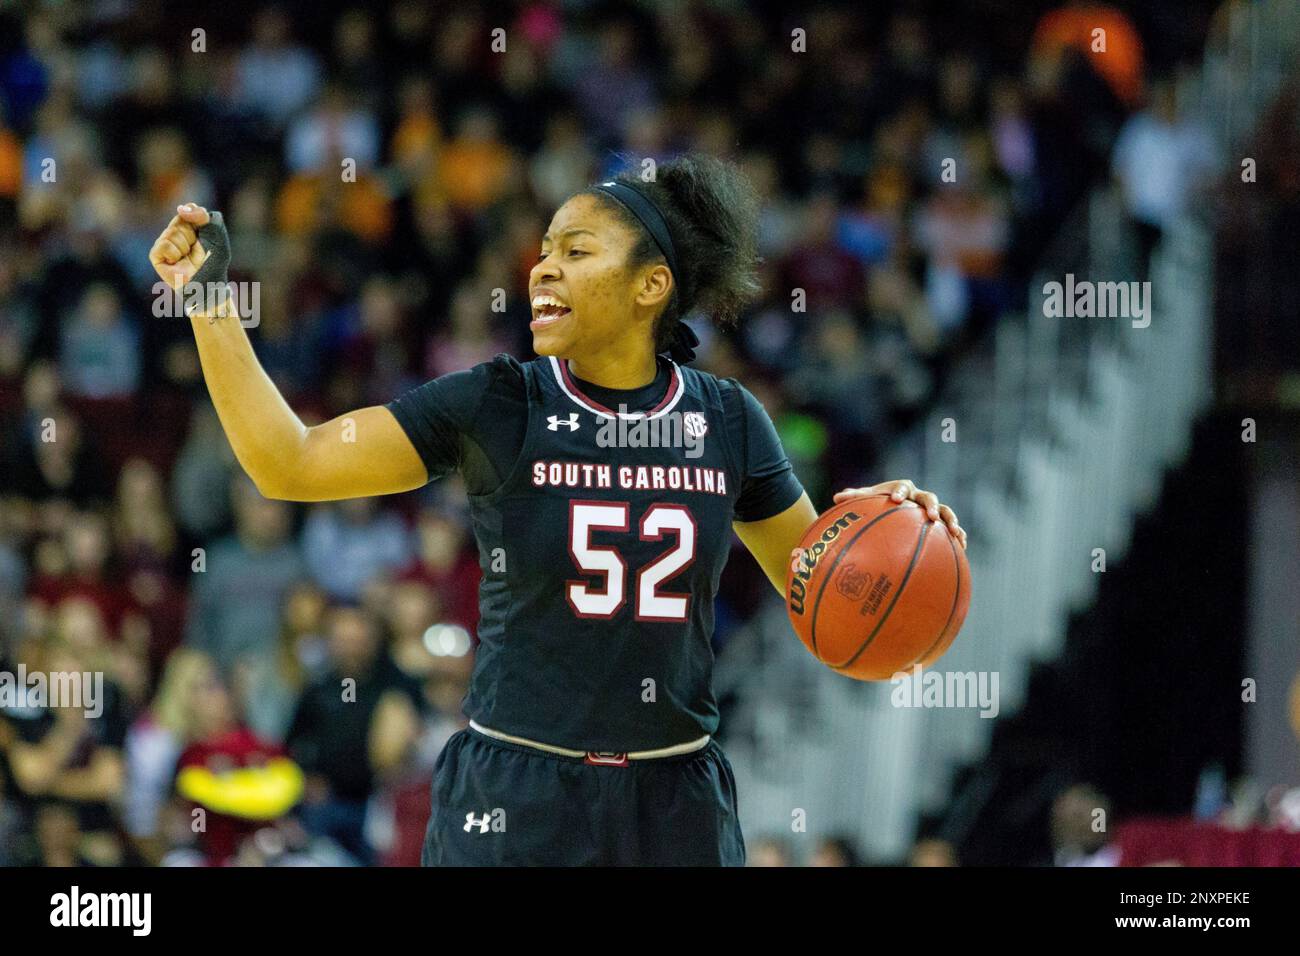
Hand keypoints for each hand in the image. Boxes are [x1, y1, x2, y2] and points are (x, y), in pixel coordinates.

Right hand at [149, 203, 211, 289]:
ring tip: (187, 258)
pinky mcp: (155, 255)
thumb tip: (180, 208)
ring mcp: (164, 242)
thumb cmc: (214, 260)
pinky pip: (164, 244)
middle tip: (196, 250)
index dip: (197, 219)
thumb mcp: (216, 234)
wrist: (209, 283)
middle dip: (192, 236)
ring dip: (185, 247)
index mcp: (188, 225)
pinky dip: (175, 253)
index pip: (188, 209)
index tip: (205, 234)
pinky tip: (177, 262)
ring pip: (172, 232)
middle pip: (180, 220)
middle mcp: (174, 232)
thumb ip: (203, 216)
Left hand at [790, 479, 966, 573]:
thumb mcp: (867, 500)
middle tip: (931, 516)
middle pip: (929, 498)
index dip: (901, 492)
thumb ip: (855, 498)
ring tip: (955, 532)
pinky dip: (958, 536)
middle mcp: (919, 497)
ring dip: (951, 521)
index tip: (897, 499)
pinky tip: (963, 547)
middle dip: (932, 506)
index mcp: (901, 489)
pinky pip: (951, 528)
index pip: (902, 487)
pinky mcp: (939, 522)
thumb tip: (836, 497)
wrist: (895, 503)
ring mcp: (931, 509)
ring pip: (946, 511)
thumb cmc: (878, 502)